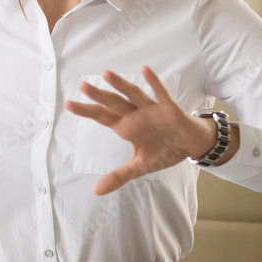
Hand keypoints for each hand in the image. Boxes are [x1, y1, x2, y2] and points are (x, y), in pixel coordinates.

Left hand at [64, 65, 216, 195]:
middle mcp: (136, 115)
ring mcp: (152, 110)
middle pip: (114, 103)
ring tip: (106, 74)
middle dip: (99, 96)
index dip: (87, 111)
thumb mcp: (140, 166)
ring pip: (134, 95)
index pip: (102, 117)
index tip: (68, 104)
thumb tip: (96, 191)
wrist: (192, 145)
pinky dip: (154, 83)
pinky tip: (145, 70)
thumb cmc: (165, 149)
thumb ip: (118, 176)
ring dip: (121, 85)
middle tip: (82, 86)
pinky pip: (161, 95)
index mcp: (126, 126)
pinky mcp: (170, 109)